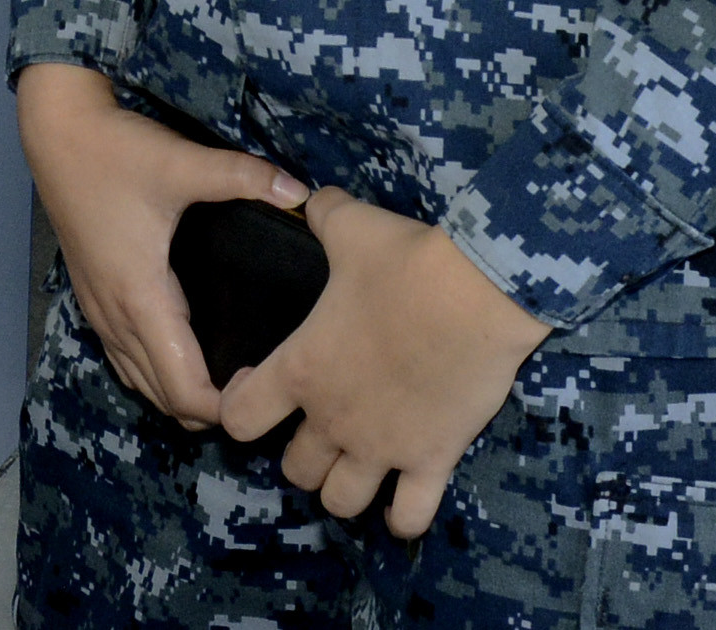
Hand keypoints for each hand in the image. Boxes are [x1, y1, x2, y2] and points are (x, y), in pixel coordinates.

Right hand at [15, 62, 311, 429]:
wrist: (56, 131)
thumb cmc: (116, 151)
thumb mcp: (181, 161)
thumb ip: (242, 176)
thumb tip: (300, 193)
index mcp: (142, 299)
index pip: (185, 391)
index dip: (227, 407)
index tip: (269, 387)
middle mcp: (117, 317)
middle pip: (165, 401)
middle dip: (212, 410)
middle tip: (263, 384)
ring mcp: (99, 311)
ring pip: (142, 383)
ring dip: (182, 393)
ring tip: (233, 374)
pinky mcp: (92, 298)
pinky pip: (126, 360)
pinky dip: (157, 373)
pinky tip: (185, 348)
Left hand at [216, 187, 551, 537]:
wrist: (477, 291)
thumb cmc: (405, 259)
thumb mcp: (349, 225)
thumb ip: (320, 215)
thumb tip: (310, 198)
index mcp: (301, 368)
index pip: (238, 417)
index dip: (241, 404)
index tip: (259, 384)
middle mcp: (333, 418)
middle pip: (293, 471)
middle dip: (300, 454)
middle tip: (317, 427)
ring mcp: (383, 447)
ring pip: (342, 501)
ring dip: (343, 487)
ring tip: (356, 464)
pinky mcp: (433, 459)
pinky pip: (409, 517)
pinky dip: (402, 517)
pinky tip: (402, 499)